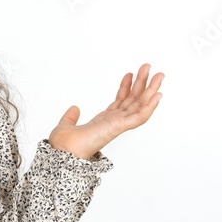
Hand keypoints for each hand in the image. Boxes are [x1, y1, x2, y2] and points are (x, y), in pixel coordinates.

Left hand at [48, 63, 163, 159]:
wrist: (62, 152)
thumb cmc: (64, 146)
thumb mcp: (66, 126)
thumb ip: (71, 117)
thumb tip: (74, 108)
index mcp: (103, 122)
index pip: (120, 102)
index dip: (126, 87)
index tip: (130, 74)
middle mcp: (113, 123)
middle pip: (133, 101)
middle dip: (142, 84)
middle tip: (149, 68)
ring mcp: (117, 125)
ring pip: (140, 106)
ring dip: (151, 90)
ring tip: (159, 76)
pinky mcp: (119, 127)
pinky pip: (139, 117)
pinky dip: (149, 106)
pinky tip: (157, 95)